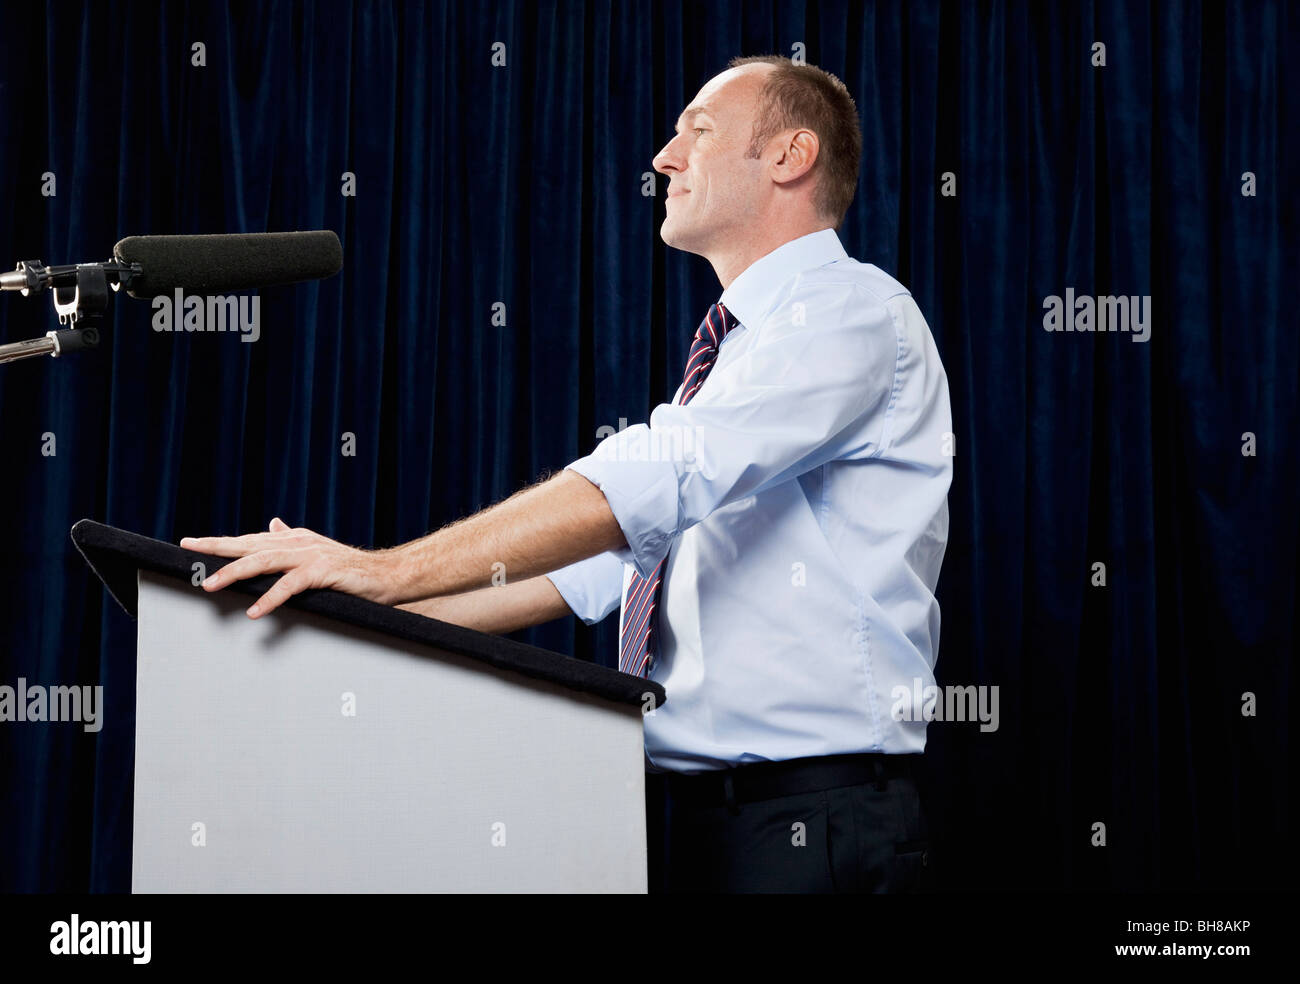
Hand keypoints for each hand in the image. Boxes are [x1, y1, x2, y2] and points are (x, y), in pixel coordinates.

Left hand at [179, 518, 398, 618]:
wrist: (386, 574)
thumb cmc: (350, 569)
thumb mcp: (316, 551)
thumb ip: (291, 539)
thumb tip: (273, 524)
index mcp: (293, 538)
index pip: (249, 539)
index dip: (220, 542)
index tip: (191, 544)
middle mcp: (298, 542)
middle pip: (249, 544)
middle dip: (217, 549)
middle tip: (189, 552)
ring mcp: (309, 555)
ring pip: (264, 561)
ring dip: (235, 573)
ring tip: (212, 585)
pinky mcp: (322, 571)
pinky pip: (290, 585)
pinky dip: (271, 598)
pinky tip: (255, 610)